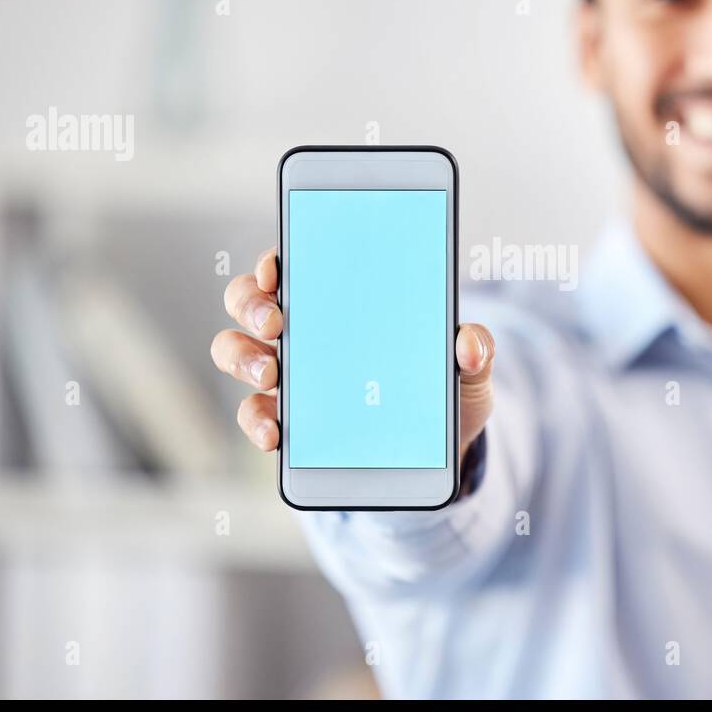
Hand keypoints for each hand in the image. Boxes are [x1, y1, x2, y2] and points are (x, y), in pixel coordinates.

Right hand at [210, 249, 495, 463]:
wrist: (441, 452)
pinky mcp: (285, 420)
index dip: (275, 259)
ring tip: (272, 375)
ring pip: (235, 351)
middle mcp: (301, 330)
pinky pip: (254, 414)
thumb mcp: (468, 369)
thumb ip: (475, 350)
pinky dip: (256, 422)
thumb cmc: (446, 391)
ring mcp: (287, 375)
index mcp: (339, 300)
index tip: (278, 267)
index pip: (292, 264)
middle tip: (277, 322)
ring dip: (243, 358)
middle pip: (249, 300)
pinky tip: (275, 432)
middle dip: (252, 304)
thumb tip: (468, 343)